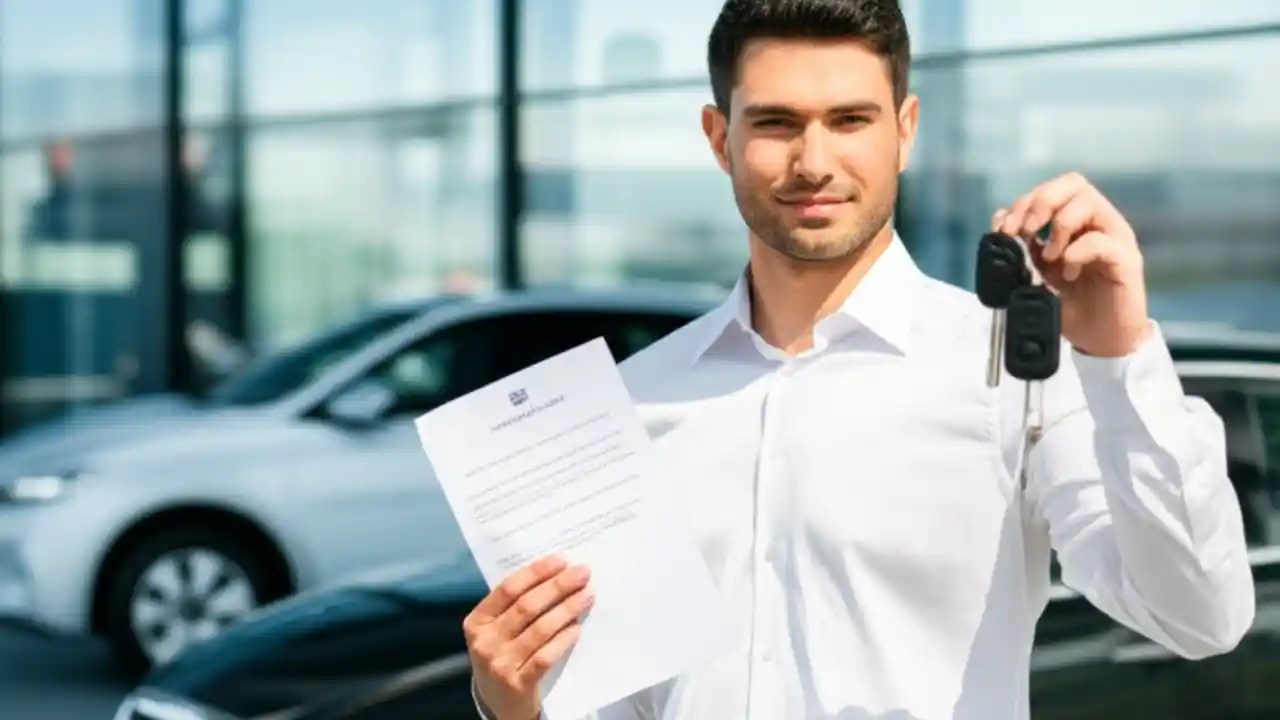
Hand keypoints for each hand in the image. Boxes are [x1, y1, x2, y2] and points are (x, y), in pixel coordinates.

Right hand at [464, 555, 594, 719]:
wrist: (499, 704)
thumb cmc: (502, 656)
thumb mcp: (497, 631)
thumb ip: (514, 607)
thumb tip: (555, 574)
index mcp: (476, 622)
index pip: (508, 589)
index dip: (536, 572)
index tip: (561, 560)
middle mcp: (484, 642)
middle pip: (526, 606)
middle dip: (557, 586)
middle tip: (582, 573)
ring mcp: (500, 665)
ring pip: (539, 630)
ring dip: (566, 609)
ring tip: (586, 596)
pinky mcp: (517, 684)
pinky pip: (545, 656)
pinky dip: (562, 640)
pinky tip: (576, 628)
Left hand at [992, 172, 1153, 356]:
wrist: (1098, 340)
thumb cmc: (1070, 306)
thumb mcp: (1036, 275)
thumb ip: (1021, 249)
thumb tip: (999, 220)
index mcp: (1076, 223)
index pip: (1052, 189)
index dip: (1025, 202)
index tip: (1005, 229)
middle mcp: (1098, 223)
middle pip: (1072, 183)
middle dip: (1040, 202)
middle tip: (1024, 231)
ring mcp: (1115, 238)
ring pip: (1088, 202)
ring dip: (1059, 226)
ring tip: (1049, 257)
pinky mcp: (1126, 260)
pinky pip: (1102, 240)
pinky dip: (1076, 252)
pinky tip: (1068, 274)